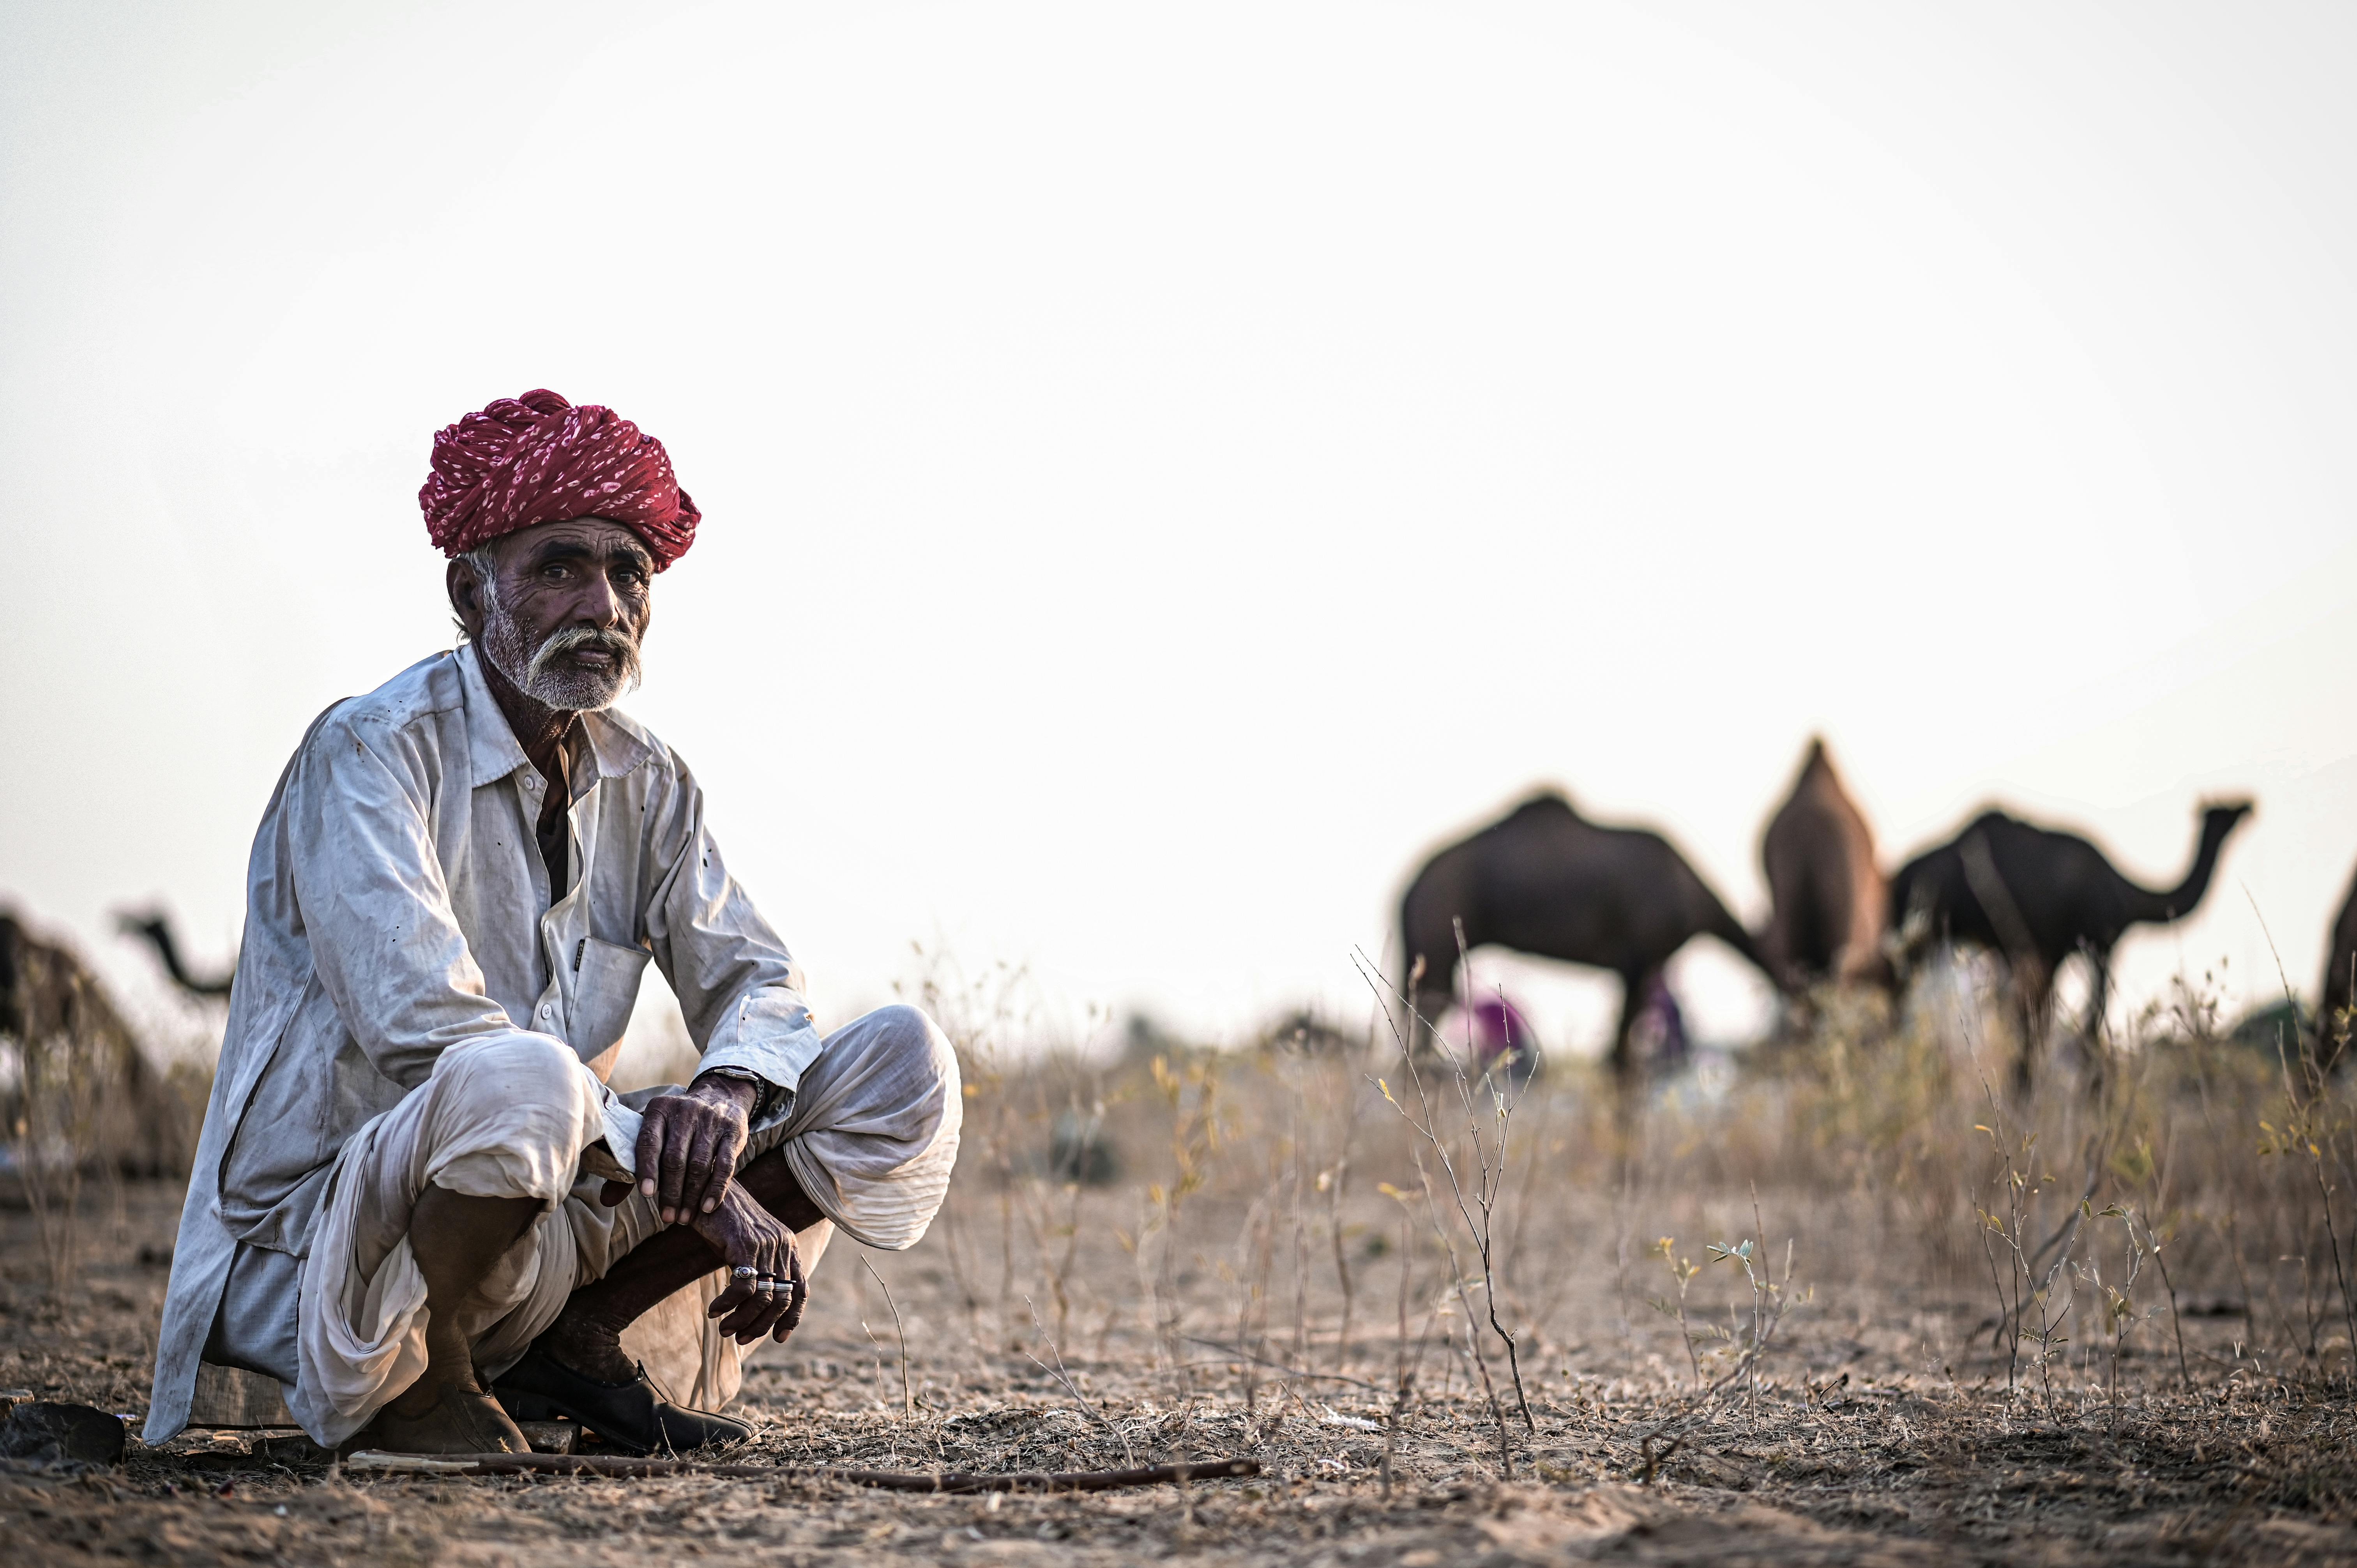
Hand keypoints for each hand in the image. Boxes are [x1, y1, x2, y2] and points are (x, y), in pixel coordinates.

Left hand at [631, 1074, 756, 1223]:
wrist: (719, 1097)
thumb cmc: (676, 1126)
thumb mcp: (654, 1133)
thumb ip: (632, 1165)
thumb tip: (606, 1201)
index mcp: (659, 1110)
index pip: (649, 1141)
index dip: (647, 1169)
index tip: (647, 1195)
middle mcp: (685, 1112)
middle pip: (675, 1158)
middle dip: (671, 1192)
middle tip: (667, 1218)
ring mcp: (711, 1121)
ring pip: (700, 1164)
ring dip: (691, 1195)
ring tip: (684, 1218)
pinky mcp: (733, 1132)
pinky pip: (725, 1165)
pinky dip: (716, 1189)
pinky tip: (708, 1207)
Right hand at [690, 1183, 808, 1343]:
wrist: (710, 1186)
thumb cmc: (725, 1220)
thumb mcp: (749, 1246)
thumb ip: (759, 1269)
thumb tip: (756, 1306)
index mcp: (788, 1246)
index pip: (801, 1289)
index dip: (793, 1317)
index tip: (779, 1338)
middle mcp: (782, 1246)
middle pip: (783, 1299)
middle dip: (763, 1325)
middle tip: (741, 1338)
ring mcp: (766, 1245)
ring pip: (764, 1297)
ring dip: (743, 1320)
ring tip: (725, 1329)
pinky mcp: (745, 1245)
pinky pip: (742, 1288)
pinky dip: (727, 1304)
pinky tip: (713, 1310)